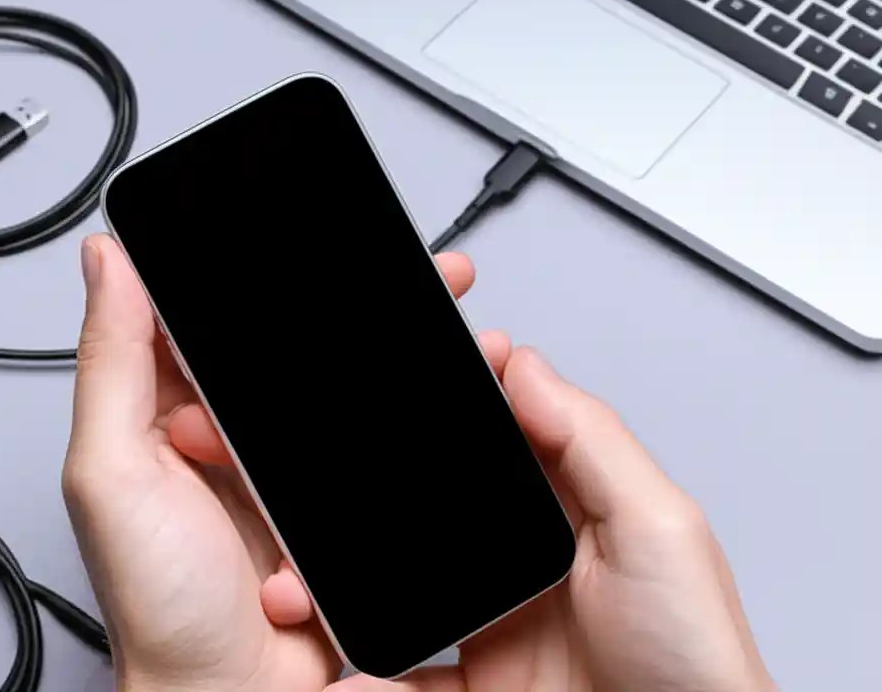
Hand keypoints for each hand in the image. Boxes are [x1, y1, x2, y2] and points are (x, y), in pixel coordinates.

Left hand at [61, 234, 509, 690]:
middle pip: (283, 349)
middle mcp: (223, 439)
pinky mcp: (329, 506)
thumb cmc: (159, 612)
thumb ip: (110, 365)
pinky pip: (367, 450)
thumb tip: (103, 262)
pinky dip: (396, 431)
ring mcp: (281, 473)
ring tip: (429, 324)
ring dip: (381, 363)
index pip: (199, 316)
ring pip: (335, 394)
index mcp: (164, 417)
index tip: (282, 224)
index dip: (238, 266)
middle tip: (393, 267)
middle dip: (338, 305)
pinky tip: (420, 411)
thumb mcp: (115, 473)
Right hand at [323, 348, 776, 690]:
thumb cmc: (698, 660)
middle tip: (352, 471)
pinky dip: (373, 669)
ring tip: (330, 572)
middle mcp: (532, 558)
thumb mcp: (659, 530)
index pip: (509, 429)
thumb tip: (527, 368)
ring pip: (409, 578)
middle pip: (444, 499)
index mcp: (575, 506)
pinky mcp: (475, 681)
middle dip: (394, 484)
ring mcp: (498, 620)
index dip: (467, 391)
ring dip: (369, 572)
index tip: (421, 366)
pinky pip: (404, 666)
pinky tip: (359, 665)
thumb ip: (594, 444)